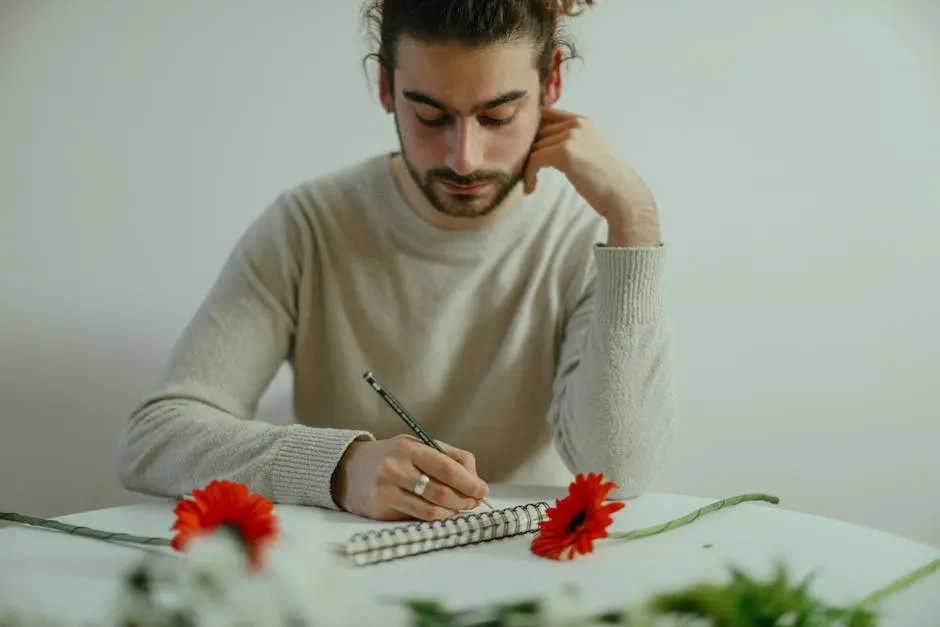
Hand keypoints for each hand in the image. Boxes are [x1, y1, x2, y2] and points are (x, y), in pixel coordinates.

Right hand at [331, 434, 488, 520]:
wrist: (350, 469)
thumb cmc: (393, 457)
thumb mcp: (418, 446)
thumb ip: (449, 457)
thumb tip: (475, 478)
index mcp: (409, 448)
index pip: (447, 467)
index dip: (470, 482)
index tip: (482, 490)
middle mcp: (396, 468)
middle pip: (442, 491)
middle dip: (465, 499)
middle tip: (475, 502)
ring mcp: (387, 490)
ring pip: (432, 509)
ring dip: (453, 511)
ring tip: (460, 508)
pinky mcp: (382, 509)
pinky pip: (418, 517)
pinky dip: (437, 517)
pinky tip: (443, 512)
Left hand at [525, 107, 660, 246]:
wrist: (621, 193)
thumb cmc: (604, 178)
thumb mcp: (587, 149)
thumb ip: (568, 140)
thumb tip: (538, 144)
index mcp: (581, 120)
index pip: (546, 115)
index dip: (533, 133)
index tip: (527, 152)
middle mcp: (576, 124)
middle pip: (537, 132)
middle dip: (528, 151)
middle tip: (525, 170)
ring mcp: (571, 136)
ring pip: (534, 146)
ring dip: (527, 166)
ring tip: (530, 182)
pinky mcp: (564, 152)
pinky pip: (534, 159)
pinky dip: (529, 175)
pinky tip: (531, 188)